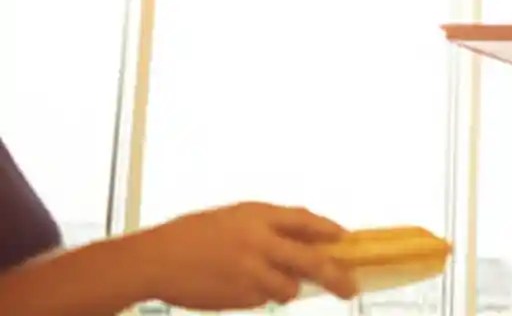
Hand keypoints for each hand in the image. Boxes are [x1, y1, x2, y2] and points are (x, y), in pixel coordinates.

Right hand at [135, 202, 357, 309]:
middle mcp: (259, 243)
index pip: (304, 220)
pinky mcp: (241, 296)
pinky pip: (263, 299)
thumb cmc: (193, 235)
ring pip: (289, 287)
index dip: (328, 229)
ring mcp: (251, 272)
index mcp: (256, 216)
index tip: (345, 238)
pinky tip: (234, 284)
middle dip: (336, 276)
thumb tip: (306, 239)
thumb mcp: (233, 218)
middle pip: (312, 261)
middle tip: (350, 288)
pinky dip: (258, 295)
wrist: (155, 260)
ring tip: (262, 278)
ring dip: (286, 287)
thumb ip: (268, 227)